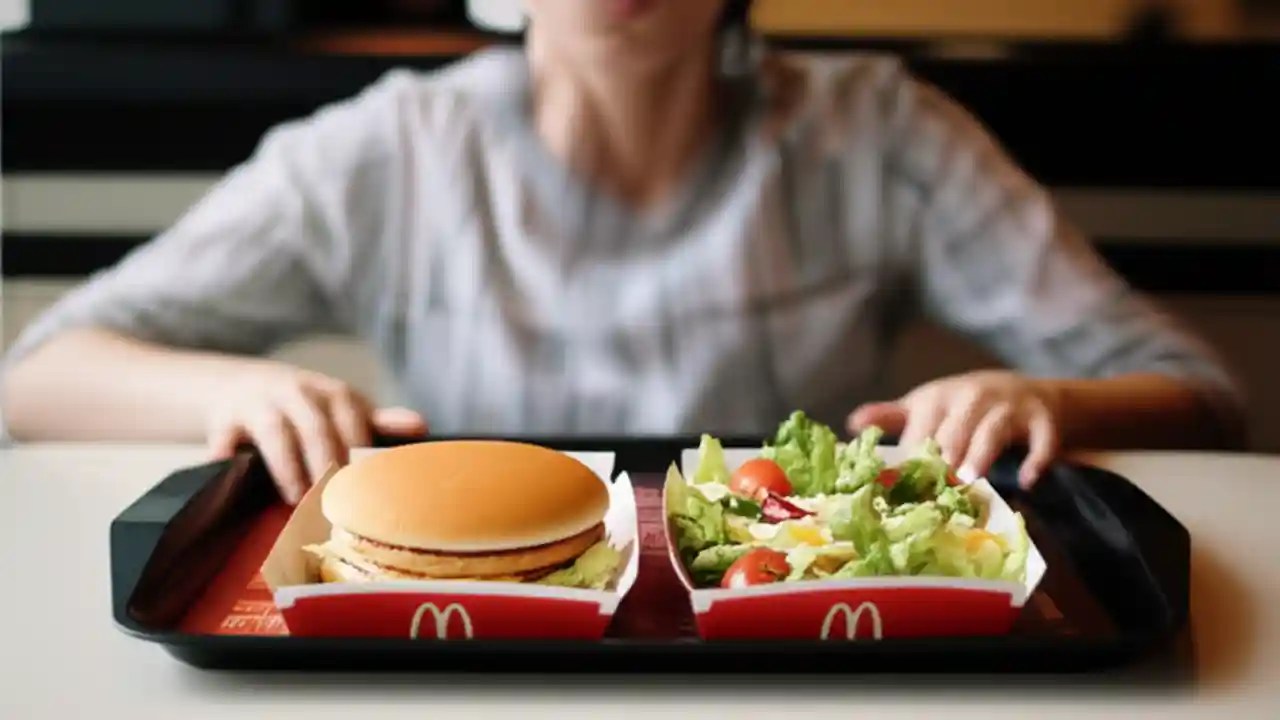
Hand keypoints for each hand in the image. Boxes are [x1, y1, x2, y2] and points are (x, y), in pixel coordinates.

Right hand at [205, 363, 426, 503]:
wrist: (244, 385)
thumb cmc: (306, 407)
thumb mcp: (342, 409)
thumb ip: (378, 421)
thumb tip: (421, 426)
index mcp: (330, 392)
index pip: (351, 418)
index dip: (358, 450)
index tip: (367, 484)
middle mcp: (296, 391)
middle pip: (315, 426)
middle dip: (326, 464)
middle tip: (335, 502)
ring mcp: (258, 402)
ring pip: (275, 431)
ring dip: (288, 467)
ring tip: (297, 500)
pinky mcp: (224, 417)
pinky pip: (225, 439)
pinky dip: (226, 456)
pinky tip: (234, 477)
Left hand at [848, 370, 1062, 488]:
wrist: (1022, 390)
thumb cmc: (962, 406)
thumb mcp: (926, 406)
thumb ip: (891, 418)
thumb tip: (850, 425)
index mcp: (938, 398)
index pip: (921, 426)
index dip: (910, 455)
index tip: (898, 486)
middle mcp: (972, 397)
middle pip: (956, 427)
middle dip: (945, 456)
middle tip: (933, 488)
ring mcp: (1009, 408)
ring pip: (993, 430)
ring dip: (981, 453)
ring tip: (969, 479)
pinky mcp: (1042, 420)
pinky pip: (1042, 442)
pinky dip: (1036, 460)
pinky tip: (1026, 482)